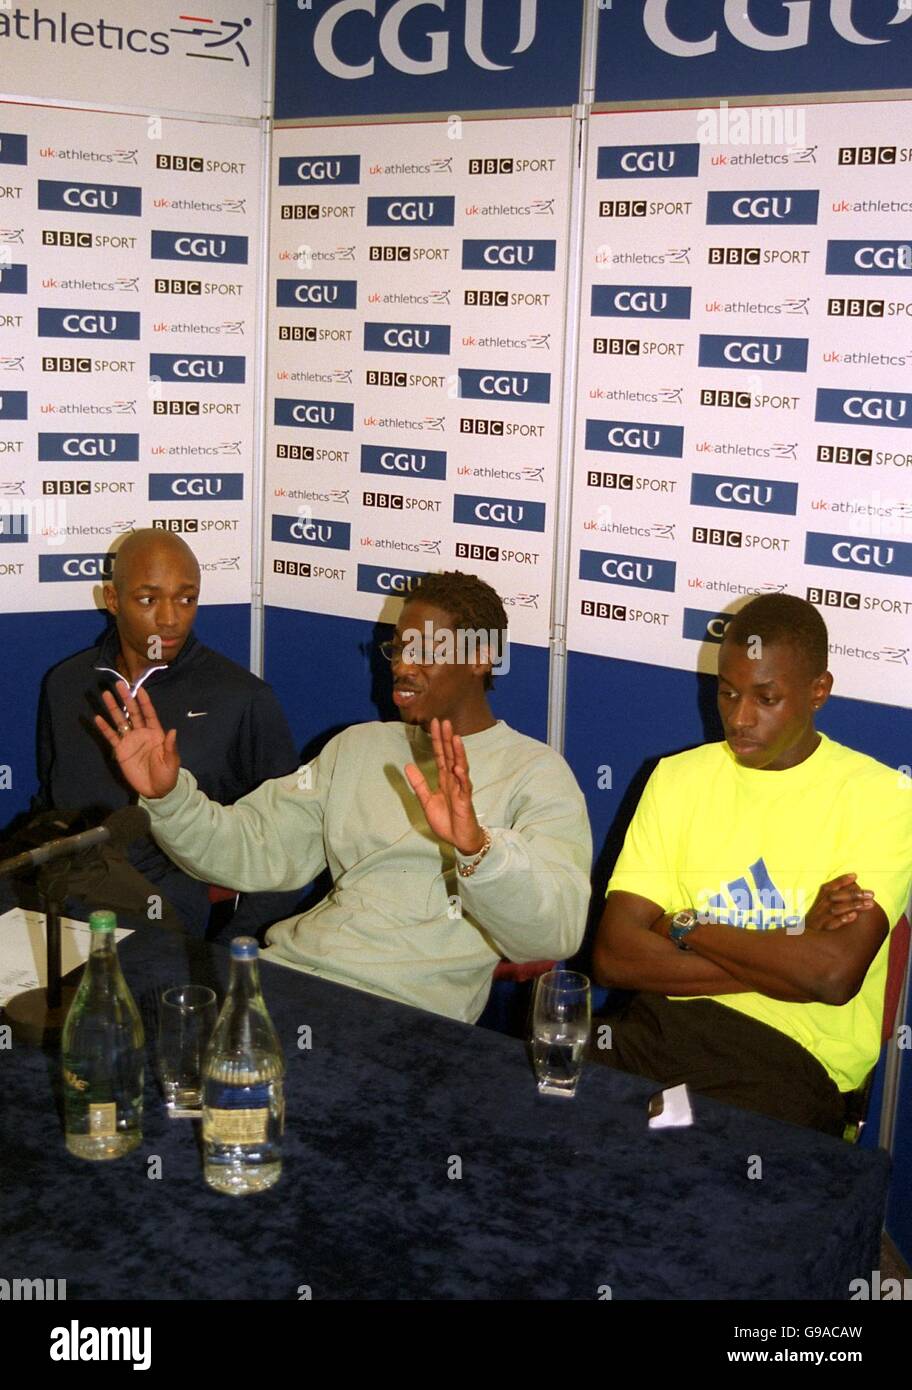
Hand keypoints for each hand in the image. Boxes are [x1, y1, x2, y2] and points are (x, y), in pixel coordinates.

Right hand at [94, 682, 180, 799]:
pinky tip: (97, 717)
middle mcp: (141, 732)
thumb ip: (170, 746)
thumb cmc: (167, 774)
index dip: (144, 701)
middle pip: (133, 712)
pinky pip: (111, 737)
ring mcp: (130, 740)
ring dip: (113, 708)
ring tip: (105, 694)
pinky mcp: (120, 750)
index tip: (139, 688)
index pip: (149, 713)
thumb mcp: (172, 761)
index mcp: (156, 733)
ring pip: (120, 721)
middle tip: (119, 684)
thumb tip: (173, 731)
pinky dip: (104, 728)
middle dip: (126, 698)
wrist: (156, 790)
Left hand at [404, 718, 484, 855]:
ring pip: (460, 767)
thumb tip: (408, 765)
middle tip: (445, 722)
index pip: (441, 755)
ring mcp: (461, 789)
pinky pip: (464, 787)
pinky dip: (461, 777)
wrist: (459, 839)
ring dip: (458, 753)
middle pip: (451, 756)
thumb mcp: (427, 801)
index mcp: (444, 779)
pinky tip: (458, 767)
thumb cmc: (447, 820)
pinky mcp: (465, 801)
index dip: (437, 740)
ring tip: (455, 738)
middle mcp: (454, 780)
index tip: (434, 723)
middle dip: (447, 739)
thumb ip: (419, 784)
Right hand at [805, 874, 874, 931]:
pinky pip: (830, 924)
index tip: (855, 876)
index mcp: (816, 905)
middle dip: (853, 893)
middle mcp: (816, 911)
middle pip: (834, 897)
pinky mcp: (819, 933)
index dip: (840, 881)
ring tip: (870, 903)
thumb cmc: (813, 930)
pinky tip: (854, 916)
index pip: (827, 889)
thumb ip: (830, 905)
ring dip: (853, 905)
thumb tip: (850, 892)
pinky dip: (842, 919)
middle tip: (871, 893)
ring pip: (835, 909)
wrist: (795, 947)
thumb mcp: (817, 915)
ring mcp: (817, 921)